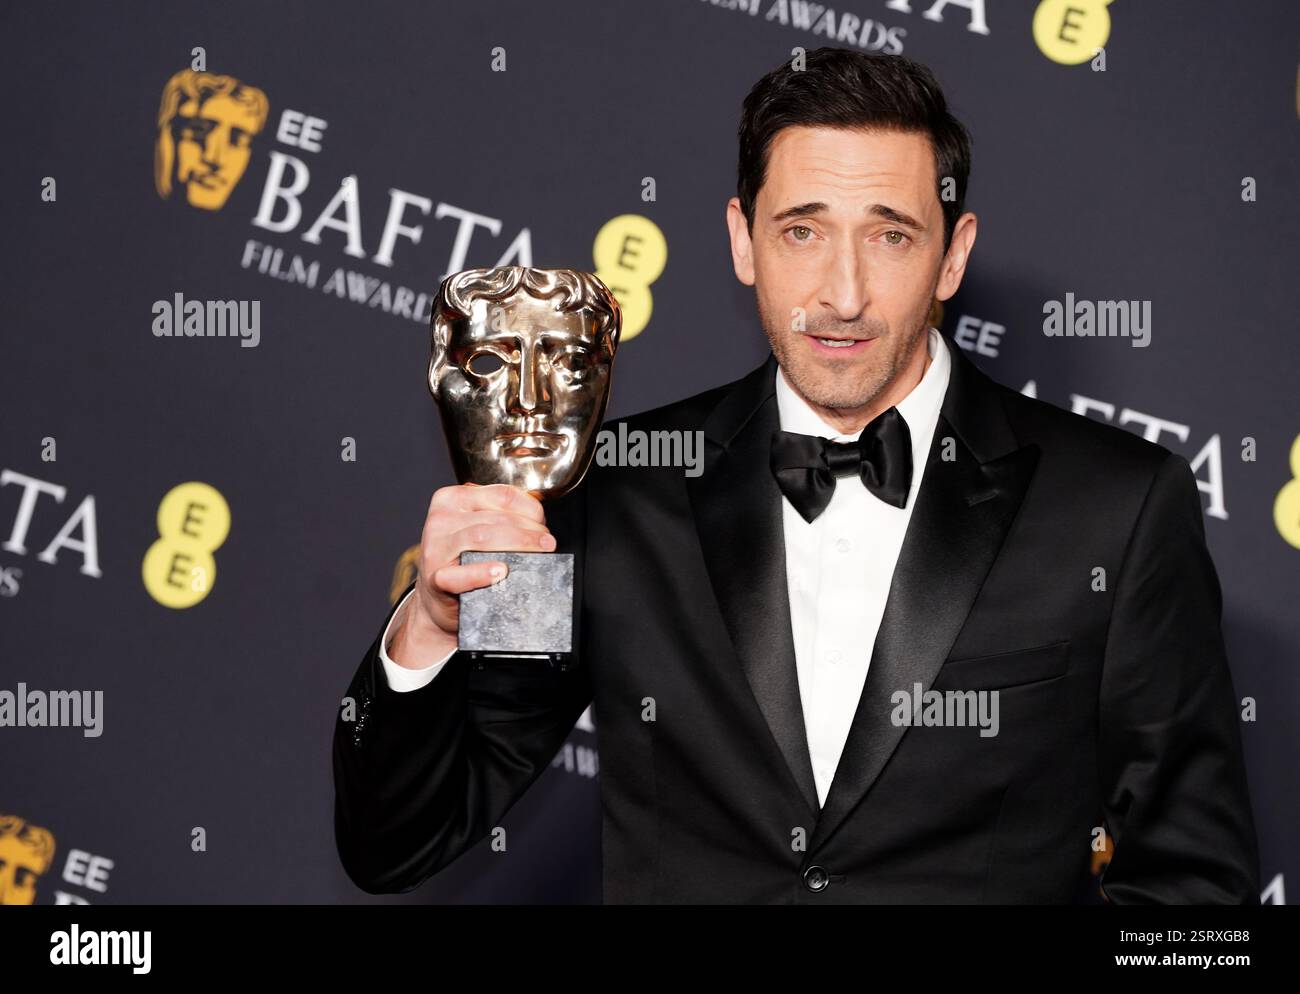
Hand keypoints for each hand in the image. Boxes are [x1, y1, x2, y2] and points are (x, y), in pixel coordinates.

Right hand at [388, 483, 554, 667]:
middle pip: (496, 518)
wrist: (436, 597)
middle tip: (547, 544)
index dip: (530, 508)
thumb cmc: (460, 558)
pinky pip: (458, 575)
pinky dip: (481, 574)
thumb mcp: (474, 526)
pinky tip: (500, 572)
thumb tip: (537, 512)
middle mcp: (441, 519)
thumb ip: (499, 514)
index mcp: (452, 499)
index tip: (543, 523)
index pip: (501, 495)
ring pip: (482, 537)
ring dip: (517, 545)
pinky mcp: (435, 579)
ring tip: (538, 554)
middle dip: (529, 530)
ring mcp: (436, 548)